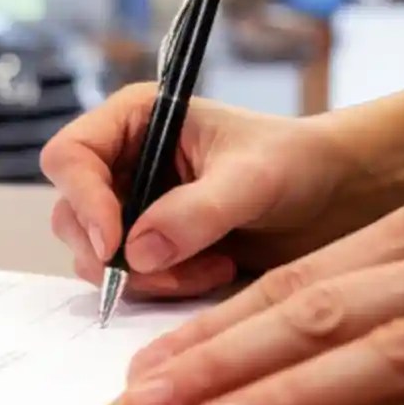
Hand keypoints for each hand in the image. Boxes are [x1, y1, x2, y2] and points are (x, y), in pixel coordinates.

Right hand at [40, 83, 358, 297]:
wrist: (333, 197)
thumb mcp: (252, 180)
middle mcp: (122, 160)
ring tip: (209, 267)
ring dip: (146, 275)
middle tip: (163, 269)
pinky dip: (163, 285)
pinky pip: (128, 277)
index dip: (83, 201)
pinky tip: (212, 270)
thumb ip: (196, 211)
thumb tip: (136, 252)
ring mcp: (131, 205)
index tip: (114, 244)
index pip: (70, 156)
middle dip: (112, 252)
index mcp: (135, 119)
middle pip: (71, 213)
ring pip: (94, 254)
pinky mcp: (147, 244)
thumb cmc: (297, 163)